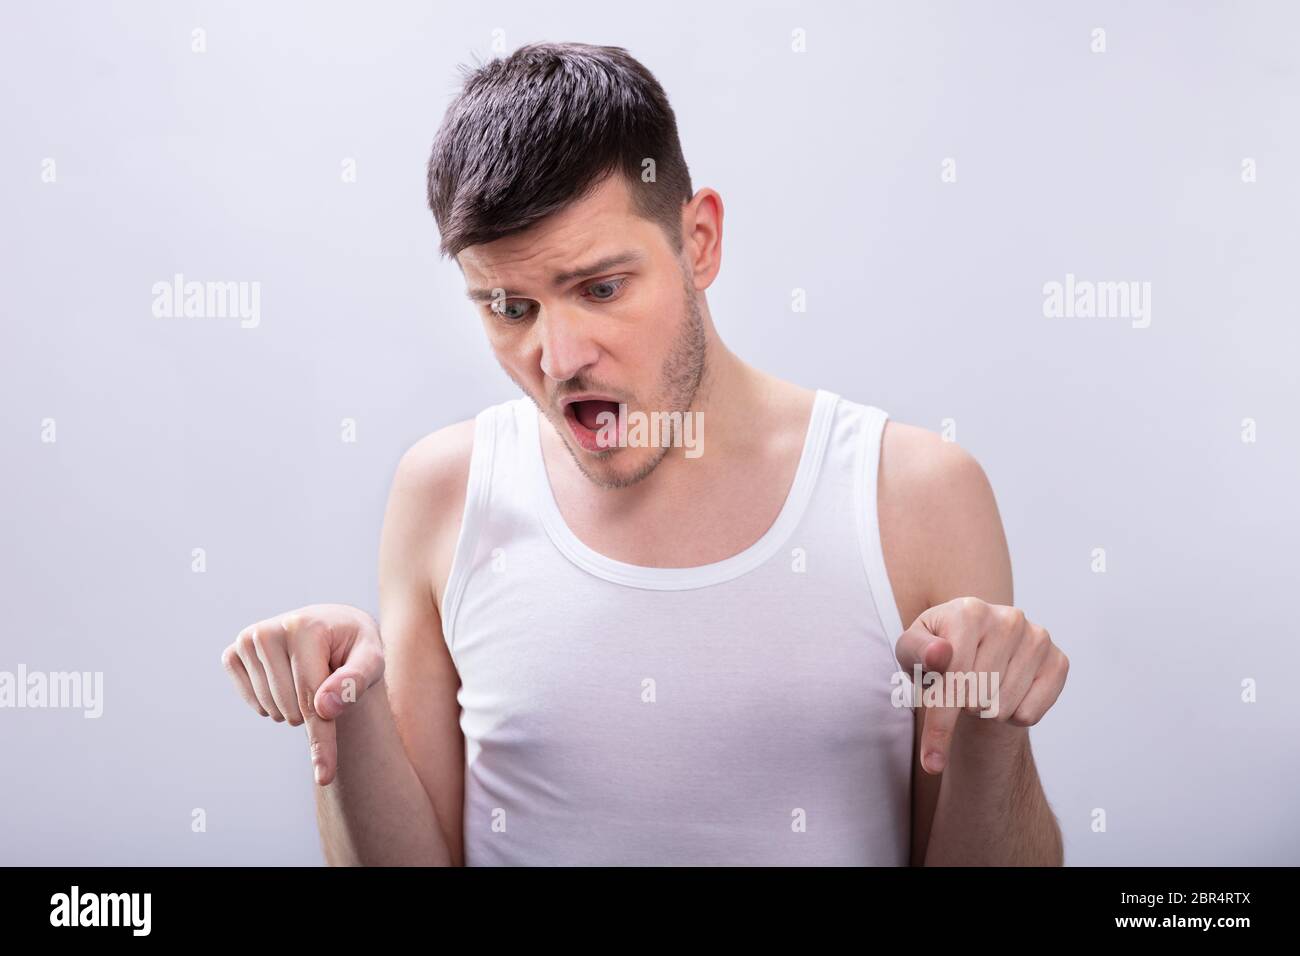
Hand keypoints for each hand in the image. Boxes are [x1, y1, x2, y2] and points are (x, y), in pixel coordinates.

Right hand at [221, 603, 384, 785]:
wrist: (333, 626)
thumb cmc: (355, 646)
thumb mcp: (372, 659)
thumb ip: (356, 681)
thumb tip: (324, 708)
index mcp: (304, 627)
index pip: (312, 697)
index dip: (323, 739)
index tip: (325, 777)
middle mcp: (269, 632)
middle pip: (291, 707)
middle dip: (313, 709)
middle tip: (327, 682)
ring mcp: (246, 641)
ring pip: (272, 709)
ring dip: (294, 706)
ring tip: (309, 675)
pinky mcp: (233, 653)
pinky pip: (254, 703)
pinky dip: (273, 703)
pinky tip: (286, 678)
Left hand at [894, 596, 1067, 774]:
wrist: (973, 651)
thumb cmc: (935, 655)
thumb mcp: (910, 652)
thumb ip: (916, 652)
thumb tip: (939, 654)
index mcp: (969, 610)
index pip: (954, 676)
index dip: (939, 722)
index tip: (930, 762)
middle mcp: (1009, 618)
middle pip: (979, 696)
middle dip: (961, 709)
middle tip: (958, 694)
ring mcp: (1038, 638)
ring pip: (1003, 709)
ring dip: (984, 713)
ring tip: (979, 691)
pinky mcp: (1058, 661)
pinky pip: (1030, 715)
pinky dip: (1011, 718)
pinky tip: (1004, 695)